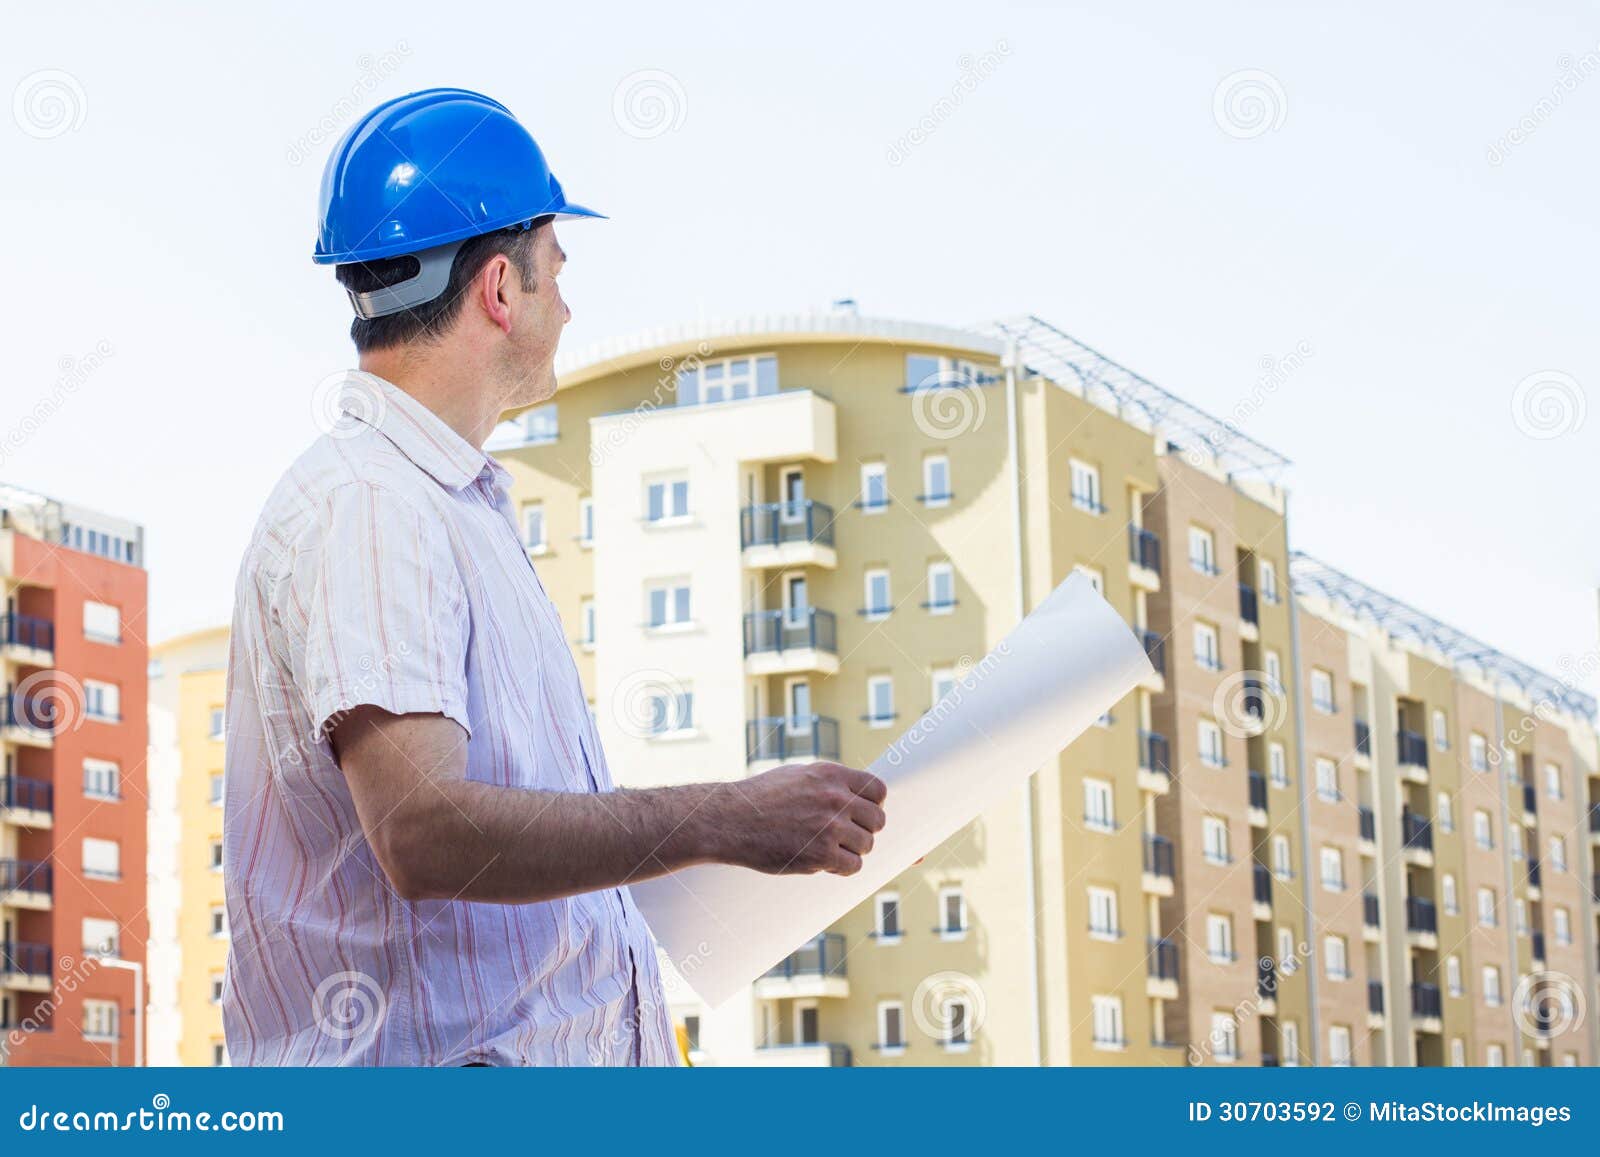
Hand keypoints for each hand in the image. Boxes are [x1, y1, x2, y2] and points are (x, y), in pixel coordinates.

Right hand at [718, 761, 886, 876]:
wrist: (730, 820)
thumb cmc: (761, 798)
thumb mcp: (798, 775)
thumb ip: (830, 783)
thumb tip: (857, 793)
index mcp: (831, 775)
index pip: (878, 790)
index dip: (873, 804)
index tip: (861, 814)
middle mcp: (835, 798)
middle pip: (877, 820)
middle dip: (864, 829)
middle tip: (844, 835)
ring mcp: (830, 826)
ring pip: (867, 845)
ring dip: (851, 850)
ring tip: (828, 848)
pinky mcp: (822, 854)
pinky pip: (853, 866)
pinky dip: (842, 868)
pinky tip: (825, 863)